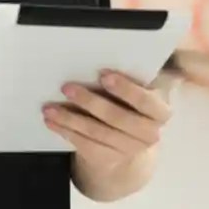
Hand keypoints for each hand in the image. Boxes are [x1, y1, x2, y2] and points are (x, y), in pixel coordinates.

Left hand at [43, 70, 173, 171]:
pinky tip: (51, 121)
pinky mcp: (109, 159)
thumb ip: (131, 76)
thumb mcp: (137, 92)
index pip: (146, 101)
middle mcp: (149, 133)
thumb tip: (107, 49)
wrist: (128, 148)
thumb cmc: (129, 107)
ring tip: (49, 107)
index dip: (126, 89)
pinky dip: (65, 130)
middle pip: (118, 118)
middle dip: (90, 102)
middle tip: (67, 87)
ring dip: (70, 118)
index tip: (102, 75)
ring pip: (97, 133)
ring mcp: (129, 150)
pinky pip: (84, 144)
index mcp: (159, 111)